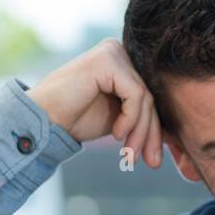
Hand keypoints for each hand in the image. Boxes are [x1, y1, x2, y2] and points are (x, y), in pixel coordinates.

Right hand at [25, 38, 162, 167]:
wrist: (42, 120)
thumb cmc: (75, 120)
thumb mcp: (118, 120)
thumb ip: (141, 118)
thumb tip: (171, 135)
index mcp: (123, 63)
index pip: (150, 97)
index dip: (154, 131)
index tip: (154, 160)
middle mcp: (118, 51)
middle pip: (150, 97)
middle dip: (150, 135)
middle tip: (150, 162)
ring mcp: (112, 52)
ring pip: (146, 99)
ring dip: (140, 132)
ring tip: (129, 154)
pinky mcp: (108, 60)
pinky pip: (135, 95)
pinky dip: (130, 119)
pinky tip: (115, 134)